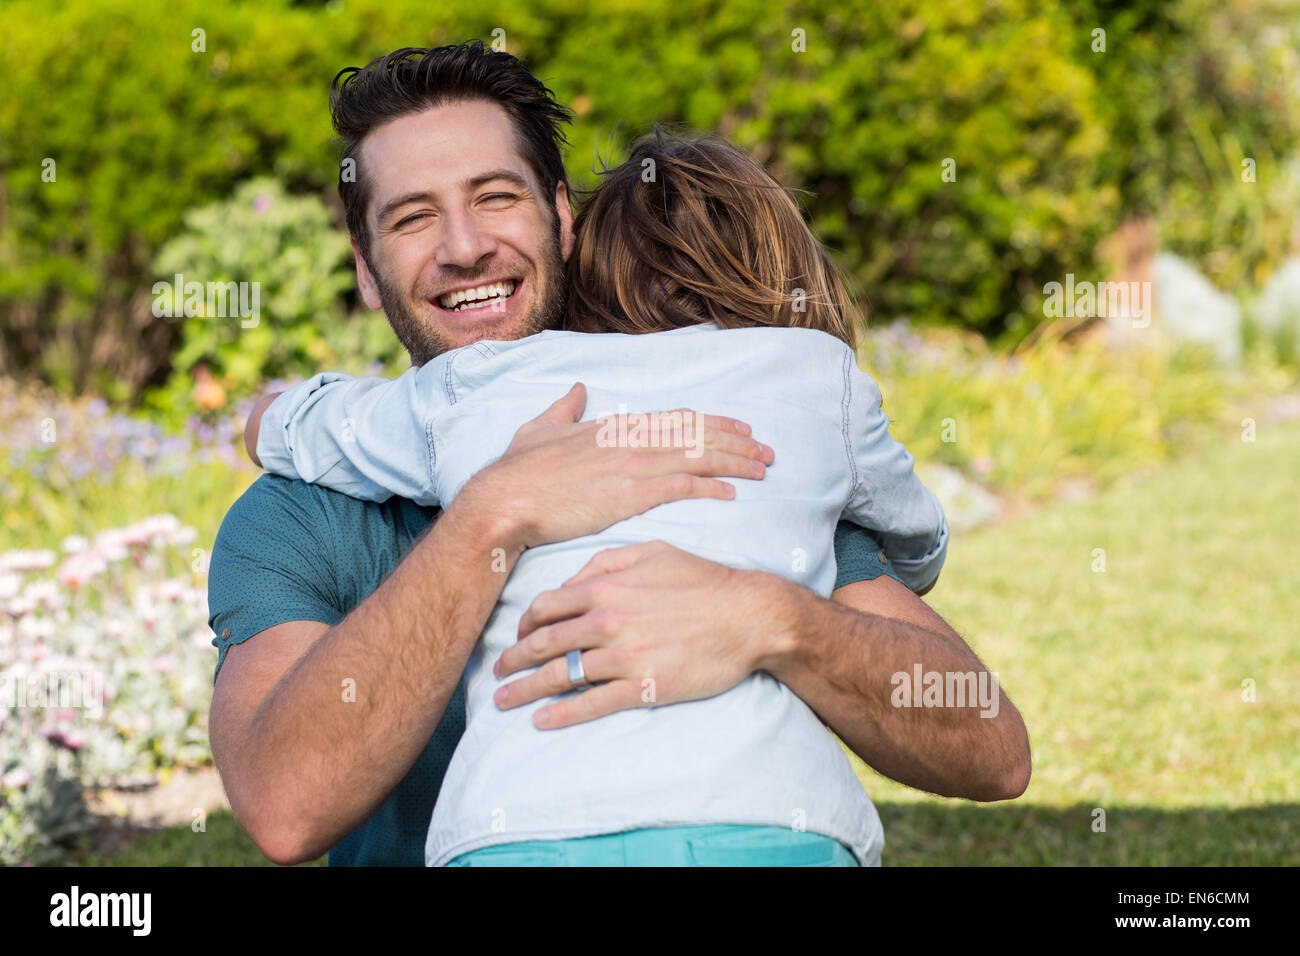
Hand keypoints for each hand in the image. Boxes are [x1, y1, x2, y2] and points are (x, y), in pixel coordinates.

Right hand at [458, 383, 773, 552]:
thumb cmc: (517, 472)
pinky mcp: (628, 494)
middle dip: (736, 441)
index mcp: (612, 426)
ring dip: (734, 462)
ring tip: (762, 468)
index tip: (739, 427)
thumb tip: (578, 389)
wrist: (504, 501)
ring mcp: (630, 465)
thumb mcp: (538, 428)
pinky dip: (709, 486)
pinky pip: (680, 486)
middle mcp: (628, 440)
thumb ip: (563, 408)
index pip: (676, 418)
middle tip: (766, 450)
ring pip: (696, 457)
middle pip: (696, 434)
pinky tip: (731, 492)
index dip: (712, 422)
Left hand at [492, 541, 790, 727]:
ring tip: (505, 702)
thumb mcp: (653, 551)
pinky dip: (562, 715)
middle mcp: (608, 620)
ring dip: (526, 691)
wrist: (749, 616)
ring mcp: (623, 655)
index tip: (516, 636)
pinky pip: (592, 704)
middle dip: (512, 660)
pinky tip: (542, 721)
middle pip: (543, 643)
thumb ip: (607, 560)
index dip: (524, 624)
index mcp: (607, 587)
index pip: (546, 606)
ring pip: (560, 675)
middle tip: (496, 674)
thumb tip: (572, 579)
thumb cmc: (703, 580)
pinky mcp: (643, 686)